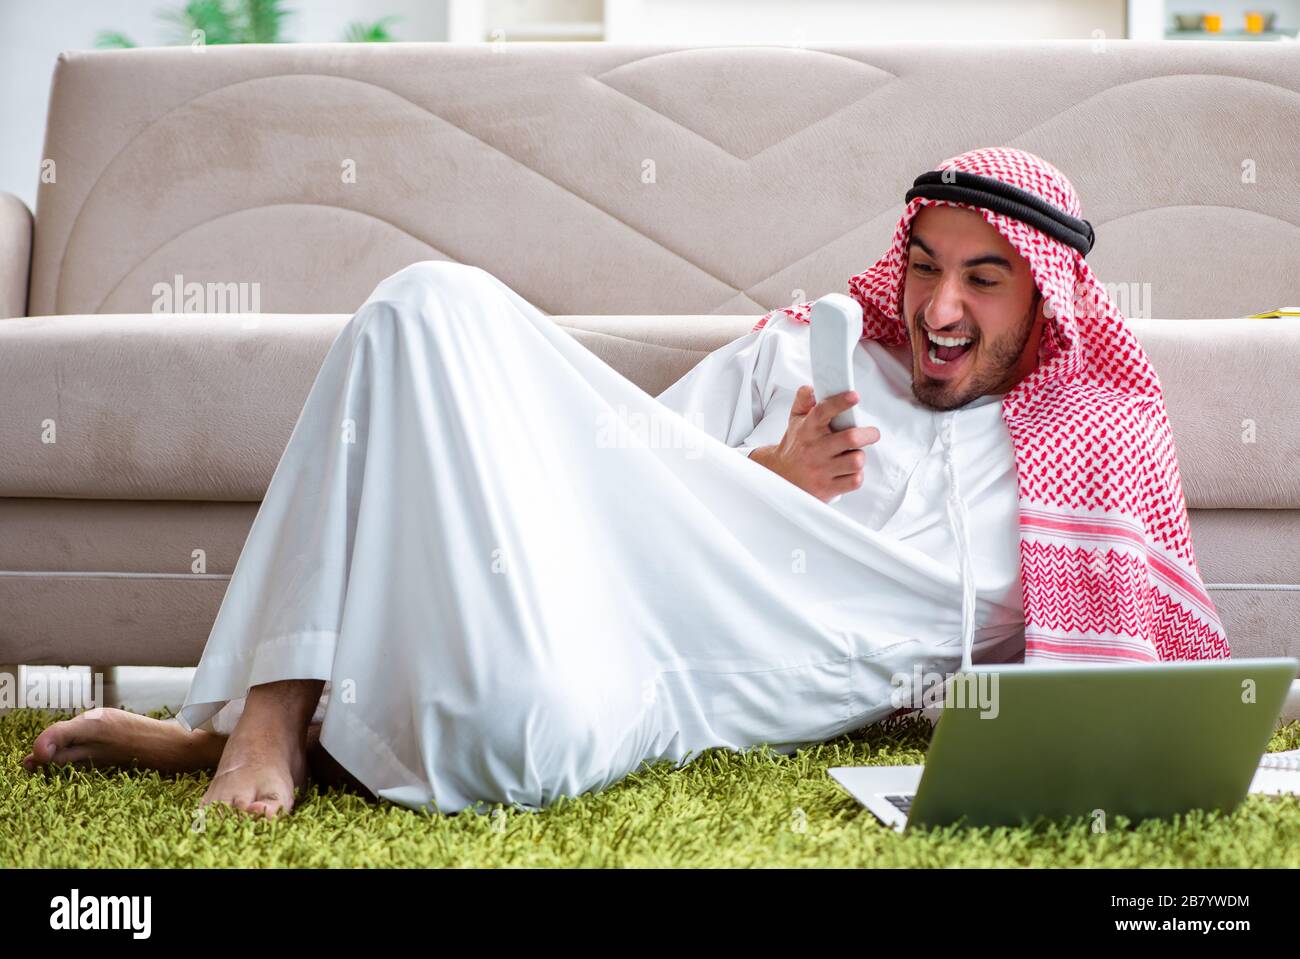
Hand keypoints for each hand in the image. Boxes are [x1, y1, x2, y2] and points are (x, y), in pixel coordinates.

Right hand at [749, 385, 880, 501]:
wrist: (780, 478)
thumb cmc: (795, 446)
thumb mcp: (795, 421)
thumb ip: (803, 401)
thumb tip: (811, 388)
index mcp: (808, 430)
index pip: (823, 411)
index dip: (840, 402)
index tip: (854, 396)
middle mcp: (814, 449)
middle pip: (850, 438)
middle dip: (868, 434)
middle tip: (871, 433)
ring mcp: (821, 470)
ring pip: (856, 460)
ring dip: (859, 456)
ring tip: (853, 454)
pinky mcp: (827, 489)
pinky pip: (855, 480)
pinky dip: (856, 475)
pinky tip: (848, 471)